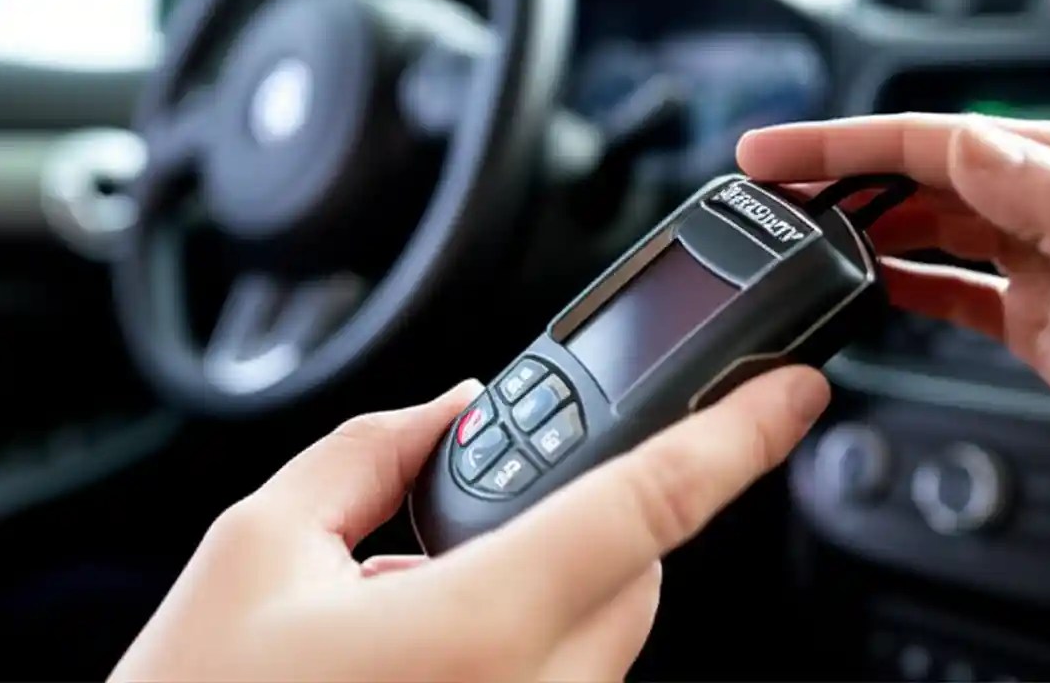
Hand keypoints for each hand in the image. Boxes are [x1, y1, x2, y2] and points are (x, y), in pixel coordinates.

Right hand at [110, 366, 828, 680]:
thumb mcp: (258, 547)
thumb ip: (370, 451)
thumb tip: (449, 409)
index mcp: (478, 630)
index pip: (647, 509)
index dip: (736, 440)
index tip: (791, 395)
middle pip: (635, 566)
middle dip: (588, 508)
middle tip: (481, 501)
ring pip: (607, 627)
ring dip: (549, 576)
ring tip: (416, 592)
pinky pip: (568, 679)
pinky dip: (527, 634)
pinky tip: (426, 640)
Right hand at [739, 113, 1049, 459]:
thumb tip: (965, 144)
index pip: (925, 141)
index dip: (839, 145)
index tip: (771, 157)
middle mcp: (1038, 204)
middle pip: (909, 177)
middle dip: (832, 179)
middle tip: (765, 199)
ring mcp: (1030, 257)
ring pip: (920, 226)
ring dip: (858, 227)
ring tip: (798, 237)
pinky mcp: (1028, 309)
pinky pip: (945, 284)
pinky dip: (899, 281)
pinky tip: (867, 286)